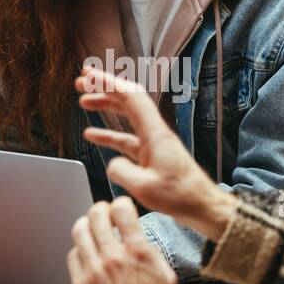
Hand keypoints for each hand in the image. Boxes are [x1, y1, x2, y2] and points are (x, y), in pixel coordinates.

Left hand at [67, 198, 176, 283]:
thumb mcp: (167, 276)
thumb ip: (151, 252)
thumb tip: (139, 237)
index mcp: (138, 252)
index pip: (122, 210)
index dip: (121, 203)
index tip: (121, 207)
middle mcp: (113, 257)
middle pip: (96, 215)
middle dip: (100, 209)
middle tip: (103, 212)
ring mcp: (94, 270)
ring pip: (80, 231)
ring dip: (86, 224)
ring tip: (91, 228)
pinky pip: (72, 255)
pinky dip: (79, 249)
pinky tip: (86, 253)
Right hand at [75, 65, 235, 240]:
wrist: (201, 206)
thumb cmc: (181, 196)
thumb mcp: (144, 187)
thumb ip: (121, 171)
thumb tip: (111, 164)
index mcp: (155, 133)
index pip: (129, 97)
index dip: (107, 82)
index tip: (88, 76)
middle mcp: (155, 132)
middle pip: (128, 100)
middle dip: (104, 88)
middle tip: (81, 82)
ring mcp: (153, 143)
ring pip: (126, 117)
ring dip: (106, 106)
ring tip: (84, 102)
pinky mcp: (151, 156)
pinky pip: (126, 138)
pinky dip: (109, 133)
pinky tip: (93, 134)